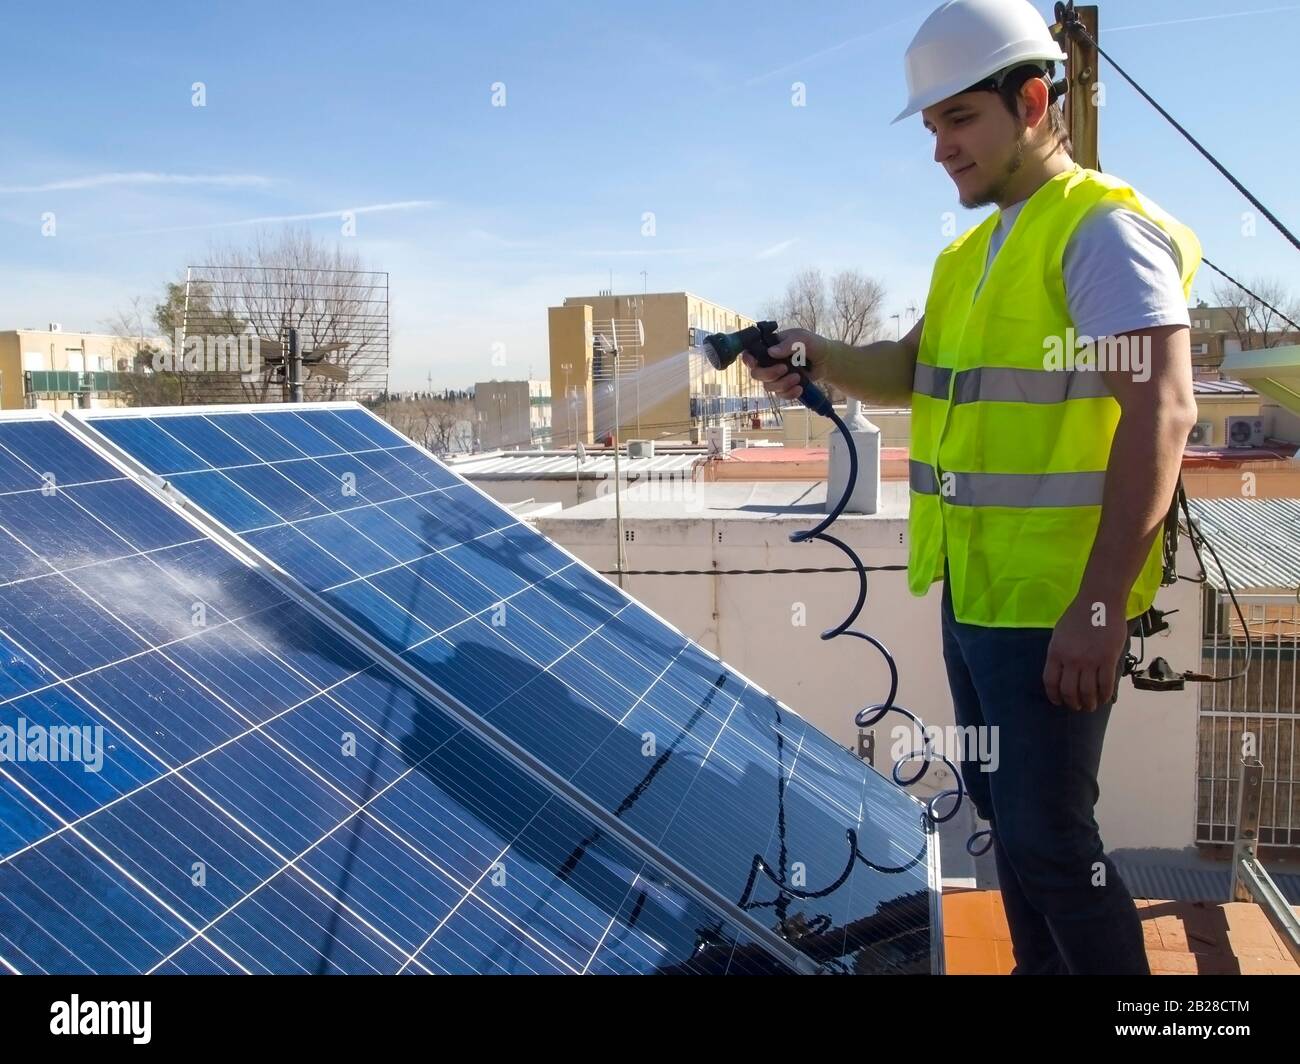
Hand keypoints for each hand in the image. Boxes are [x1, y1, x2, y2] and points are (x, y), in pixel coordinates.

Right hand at [740, 328, 832, 402]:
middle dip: (769, 374)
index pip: (750, 353)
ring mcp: (776, 376)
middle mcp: (769, 362)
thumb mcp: (802, 338)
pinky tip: (799, 388)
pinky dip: (789, 393)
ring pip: (768, 386)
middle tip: (785, 368)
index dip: (748, 360)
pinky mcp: (785, 387)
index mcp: (770, 347)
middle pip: (756, 374)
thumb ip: (787, 344)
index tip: (755, 363)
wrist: (827, 361)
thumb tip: (771, 352)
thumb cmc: (814, 345)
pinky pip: (780, 395)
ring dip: (782, 384)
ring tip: (798, 377)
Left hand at [1043, 594, 1128, 711]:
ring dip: (1089, 703)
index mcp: (1055, 652)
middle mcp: (1070, 660)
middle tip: (1078, 707)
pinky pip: (1106, 684)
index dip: (1054, 696)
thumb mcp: (1059, 634)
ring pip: (1087, 692)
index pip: (1050, 682)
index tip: (1058, 702)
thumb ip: (1059, 653)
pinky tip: (1105, 698)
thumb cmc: (1078, 615)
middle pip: (1069, 691)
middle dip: (1073, 703)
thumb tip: (1061, 672)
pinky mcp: (1108, 659)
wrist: (1099, 602)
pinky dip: (1105, 695)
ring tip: (1091, 706)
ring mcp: (1089, 661)